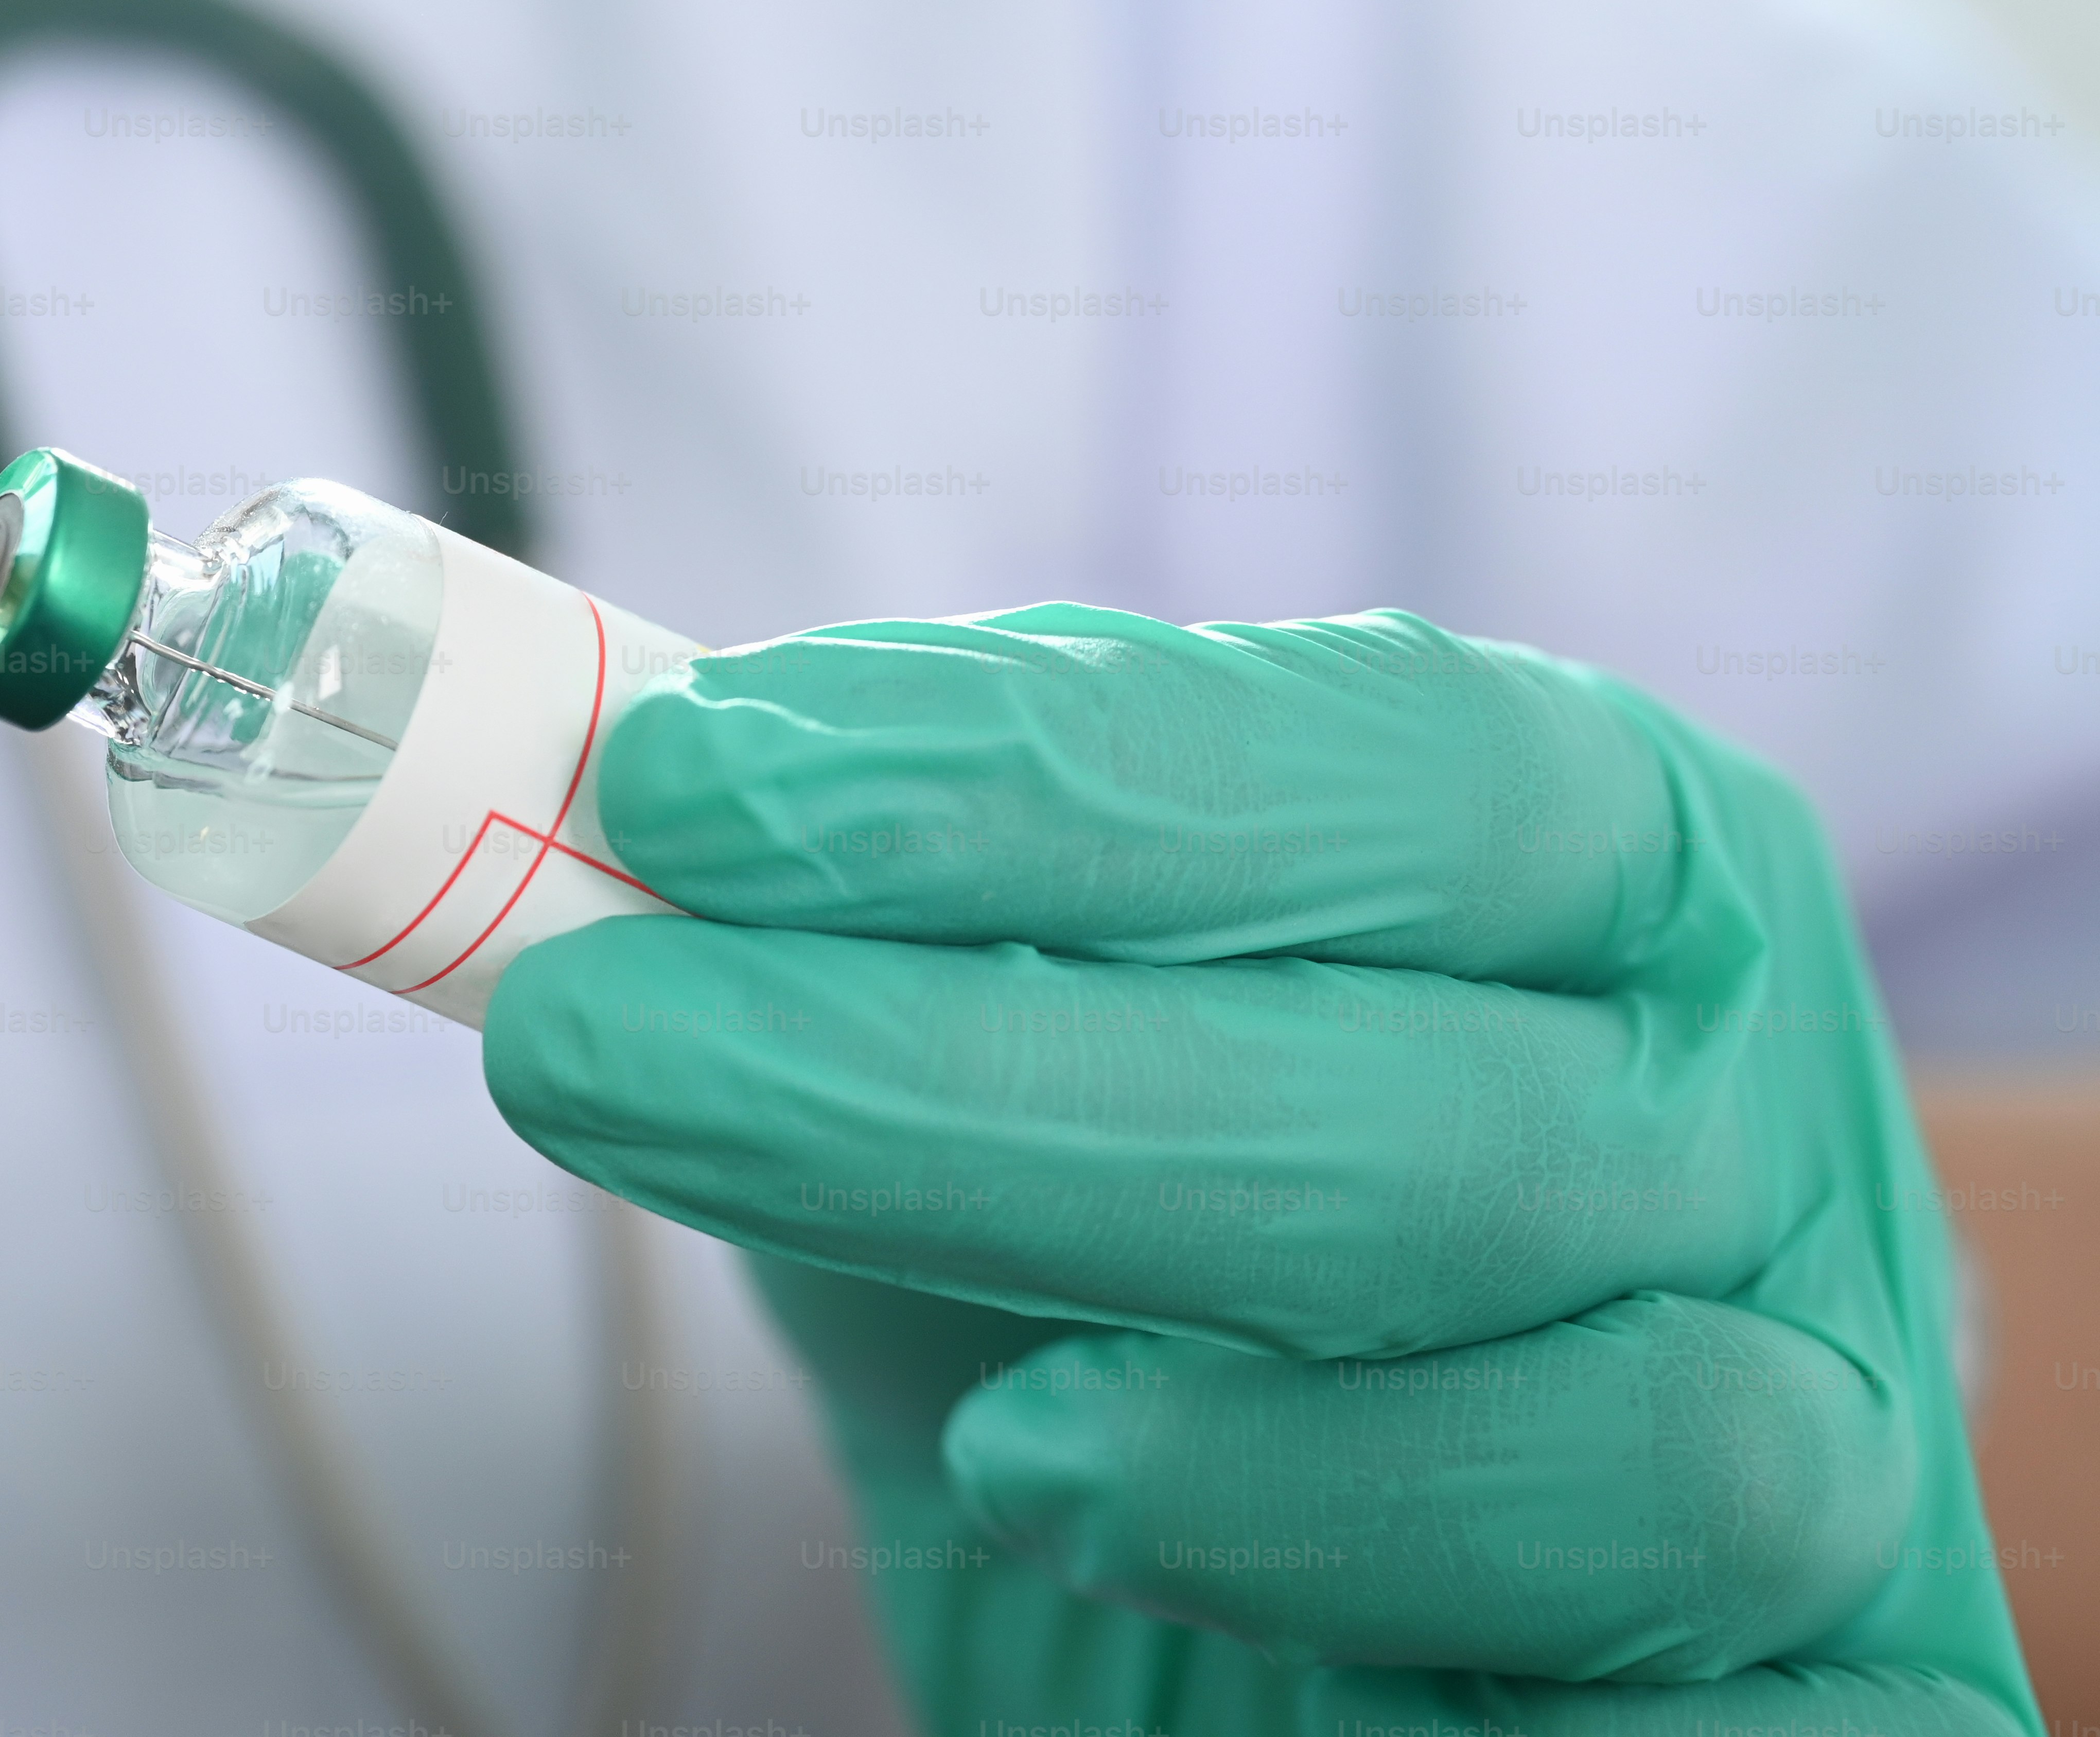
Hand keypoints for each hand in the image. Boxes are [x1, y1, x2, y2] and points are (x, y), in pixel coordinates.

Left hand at [484, 605, 2033, 1734]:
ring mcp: (1829, 1435)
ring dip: (1248, 1451)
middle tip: (592, 1043)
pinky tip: (1159, 1595)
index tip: (693, 781)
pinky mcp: (1844, 1702)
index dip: (1051, 768)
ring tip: (994, 1449)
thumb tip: (563, 796)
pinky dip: (1455, 1675)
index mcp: (1614, 877)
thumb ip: (835, 940)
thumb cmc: (1132, 1277)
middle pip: (1438, 1118)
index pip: (1408, 765)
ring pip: (1643, 1446)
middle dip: (966, 1081)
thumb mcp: (979, 1075)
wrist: (1293, 1592)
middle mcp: (1754, 1131)